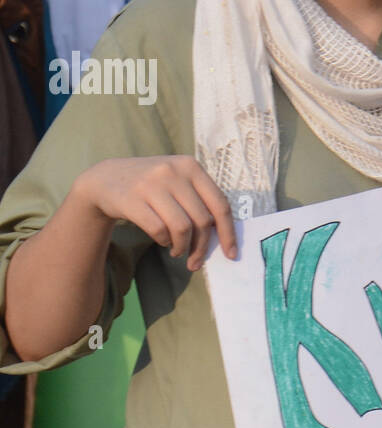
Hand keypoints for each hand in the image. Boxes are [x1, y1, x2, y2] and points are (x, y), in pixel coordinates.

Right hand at [72, 156, 237, 271]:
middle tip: (195, 260)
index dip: (228, 233)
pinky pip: (159, 230)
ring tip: (177, 251)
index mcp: (191, 166)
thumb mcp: (177, 181)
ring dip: (182, 247)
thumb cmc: (152, 187)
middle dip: (201, 247)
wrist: (105, 178)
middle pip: (202, 220)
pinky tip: (162, 241)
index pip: (220, 204)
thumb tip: (223, 237)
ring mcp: (151, 184)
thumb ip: (199, 200)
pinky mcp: (132, 199)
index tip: (231, 254)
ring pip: (182, 228)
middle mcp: (173, 171)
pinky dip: (164, 241)